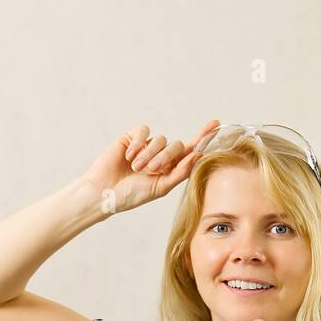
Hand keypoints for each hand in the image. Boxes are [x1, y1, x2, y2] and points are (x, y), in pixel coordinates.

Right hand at [79, 119, 220, 215]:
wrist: (105, 192)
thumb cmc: (131, 195)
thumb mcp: (160, 187)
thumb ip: (180, 172)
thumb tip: (198, 155)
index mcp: (169, 168)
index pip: (190, 150)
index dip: (202, 137)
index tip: (216, 124)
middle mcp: (159, 155)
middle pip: (176, 145)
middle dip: (165, 157)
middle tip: (151, 169)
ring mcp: (146, 146)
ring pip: (160, 139)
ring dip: (148, 154)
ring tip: (135, 168)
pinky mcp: (132, 138)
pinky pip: (143, 131)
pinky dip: (138, 144)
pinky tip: (128, 156)